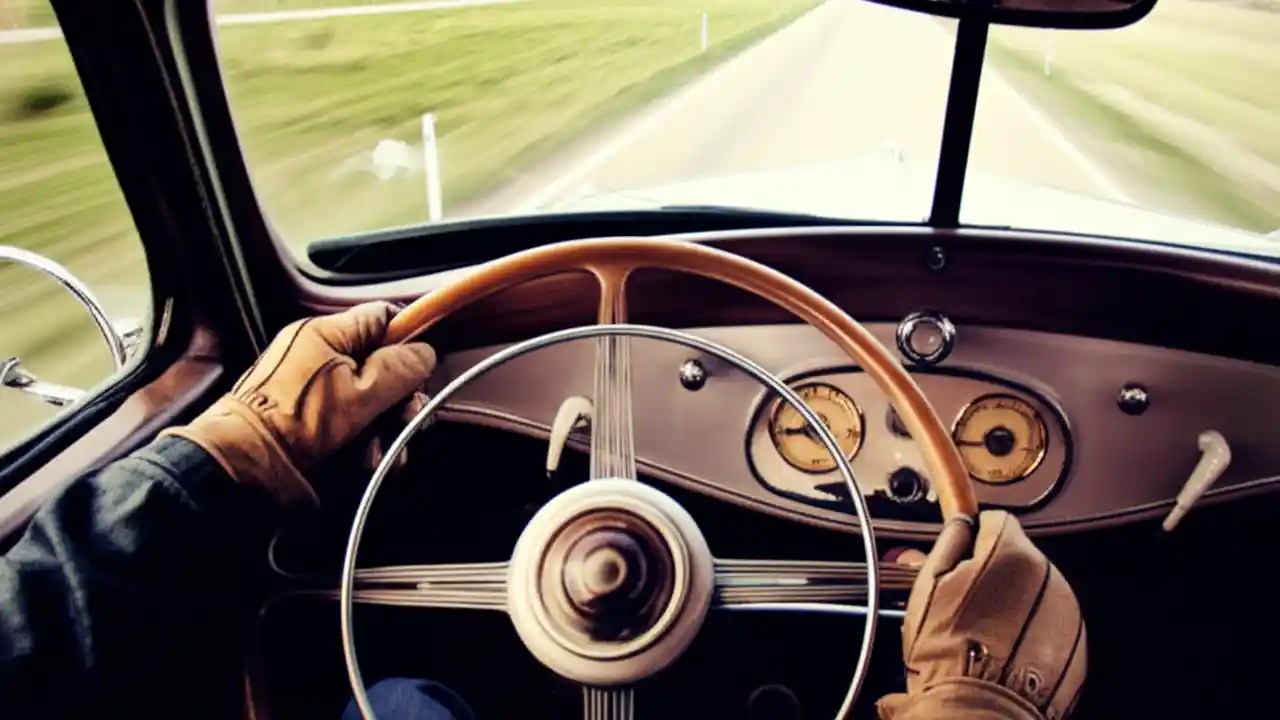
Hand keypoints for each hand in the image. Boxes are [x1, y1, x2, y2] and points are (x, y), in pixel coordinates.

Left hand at [164, 302, 435, 508]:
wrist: (245, 466)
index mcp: (325, 334)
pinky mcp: (306, 419)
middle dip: (400, 397)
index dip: (409, 338)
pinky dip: (364, 442)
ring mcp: (310, 389)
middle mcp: (316, 355)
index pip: (382, 318)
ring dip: (385, 427)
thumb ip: (400, 369)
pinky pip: (348, 422)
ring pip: (368, 399)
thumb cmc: (294, 424)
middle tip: (410, 418)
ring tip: (386, 453)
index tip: (424, 365)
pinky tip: (368, 461)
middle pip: (379, 364)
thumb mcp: (361, 394)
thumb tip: (425, 353)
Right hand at [878, 511, 1085, 719]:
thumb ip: (948, 542)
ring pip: (1035, 592)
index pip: (996, 521)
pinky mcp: (1075, 644)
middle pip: (1018, 557)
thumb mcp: (929, 585)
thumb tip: (959, 522)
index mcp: (1011, 553)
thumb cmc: (949, 648)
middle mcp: (1049, 576)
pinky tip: (1003, 649)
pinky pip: (1050, 624)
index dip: (973, 538)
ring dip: (1012, 603)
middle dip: (992, 573)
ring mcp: (1067, 612)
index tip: (960, 559)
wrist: (980, 709)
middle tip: (964, 603)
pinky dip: (1030, 631)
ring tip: (983, 632)